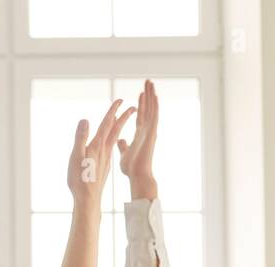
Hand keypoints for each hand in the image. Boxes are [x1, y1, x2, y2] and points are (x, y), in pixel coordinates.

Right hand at [67, 98, 134, 210]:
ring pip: (113, 140)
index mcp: (98, 146)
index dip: (113, 111)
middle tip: (132, 107)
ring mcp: (105, 159)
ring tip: (120, 122)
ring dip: (118, 128)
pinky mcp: (104, 167)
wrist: (88, 200)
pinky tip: (110, 144)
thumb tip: (85, 119)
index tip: (120, 100)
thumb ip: (81, 138)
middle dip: (123, 117)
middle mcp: (104, 151)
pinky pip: (110, 149)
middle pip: (115, 130)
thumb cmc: (79, 179)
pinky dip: (112, 141)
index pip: (107, 124)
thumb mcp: (76, 156)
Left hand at [118, 80, 158, 199]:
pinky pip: (153, 116)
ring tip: (150, 82)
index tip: (140, 94)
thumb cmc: (131, 168)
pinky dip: (154, 105)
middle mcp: (146, 131)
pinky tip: (155, 95)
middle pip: (147, 108)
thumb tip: (120, 139)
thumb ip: (123, 145)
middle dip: (147, 95)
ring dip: (150, 95)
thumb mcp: (124, 153)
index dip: (140, 105)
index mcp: (139, 135)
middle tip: (147, 81)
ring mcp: (149, 131)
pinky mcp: (151, 133)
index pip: (140, 116)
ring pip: (151, 109)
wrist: (138, 176)